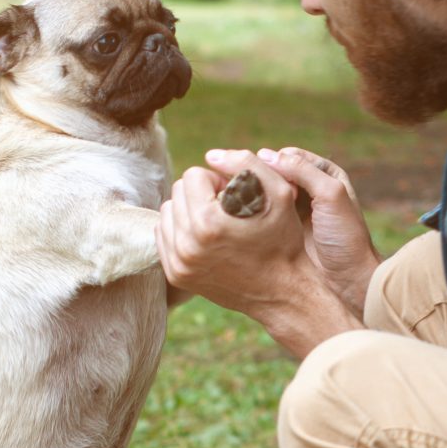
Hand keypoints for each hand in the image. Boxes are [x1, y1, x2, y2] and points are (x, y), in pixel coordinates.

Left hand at [158, 153, 361, 357]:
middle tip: (227, 209)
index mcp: (208, 222)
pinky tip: (206, 238)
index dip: (217, 180)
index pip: (193, 175)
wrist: (282, 291)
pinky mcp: (176, 275)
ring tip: (216, 223)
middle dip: (201, 193)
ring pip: (167, 212)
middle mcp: (187, 244)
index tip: (235, 196)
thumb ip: (245, 163)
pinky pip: (163, 236)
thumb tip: (210, 155)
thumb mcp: (279, 192)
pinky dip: (181, 231)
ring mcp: (179, 262)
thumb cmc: (283, 239)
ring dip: (189, 211)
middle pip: (178, 191)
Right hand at [205, 146, 379, 316]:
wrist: (348, 281)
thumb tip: (266, 154)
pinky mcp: (282, 230)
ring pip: (265, 192)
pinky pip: (262, 213)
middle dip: (256, 176)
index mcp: (324, 174)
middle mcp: (308, 189)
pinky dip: (249, 211)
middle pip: (274, 173)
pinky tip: (237, 214)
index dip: (270, 161)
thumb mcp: (330, 196)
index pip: (289, 157)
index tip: (253, 172)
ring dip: (249, 193)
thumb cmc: (345, 237)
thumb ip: (303, 171)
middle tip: (235, 183)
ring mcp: (293, 210)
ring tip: (232, 198)